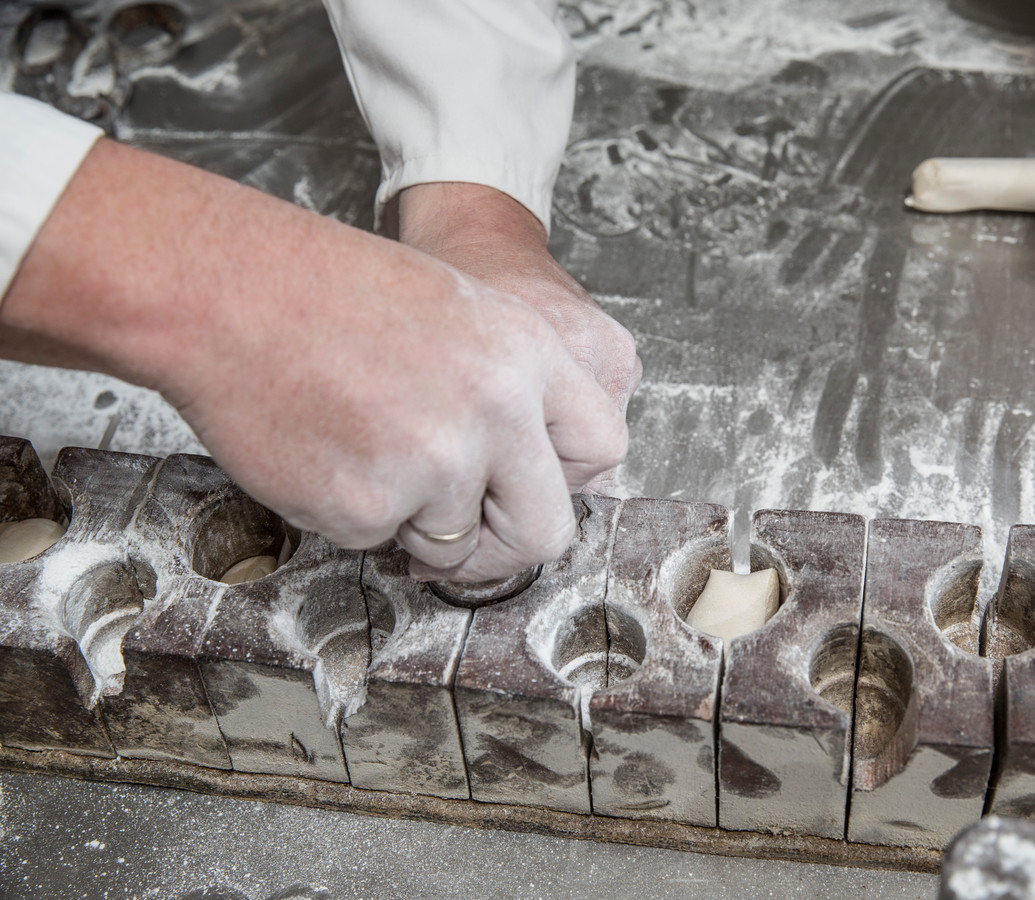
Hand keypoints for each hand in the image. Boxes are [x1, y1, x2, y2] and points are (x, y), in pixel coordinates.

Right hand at [0, 140, 626, 579]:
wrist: (228, 290)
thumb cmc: (335, 294)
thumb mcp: (463, 312)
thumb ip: (517, 390)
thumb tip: (535, 474)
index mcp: (531, 351)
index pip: (604, 444)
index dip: (565, 475)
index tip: (529, 482)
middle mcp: (499, 411)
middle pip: (547, 530)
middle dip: (504, 542)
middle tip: (460, 528)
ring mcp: (436, 463)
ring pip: (456, 545)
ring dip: (414, 521)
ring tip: (364, 446)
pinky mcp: (370, 506)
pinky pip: (379, 542)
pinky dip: (352, 514)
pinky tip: (324, 450)